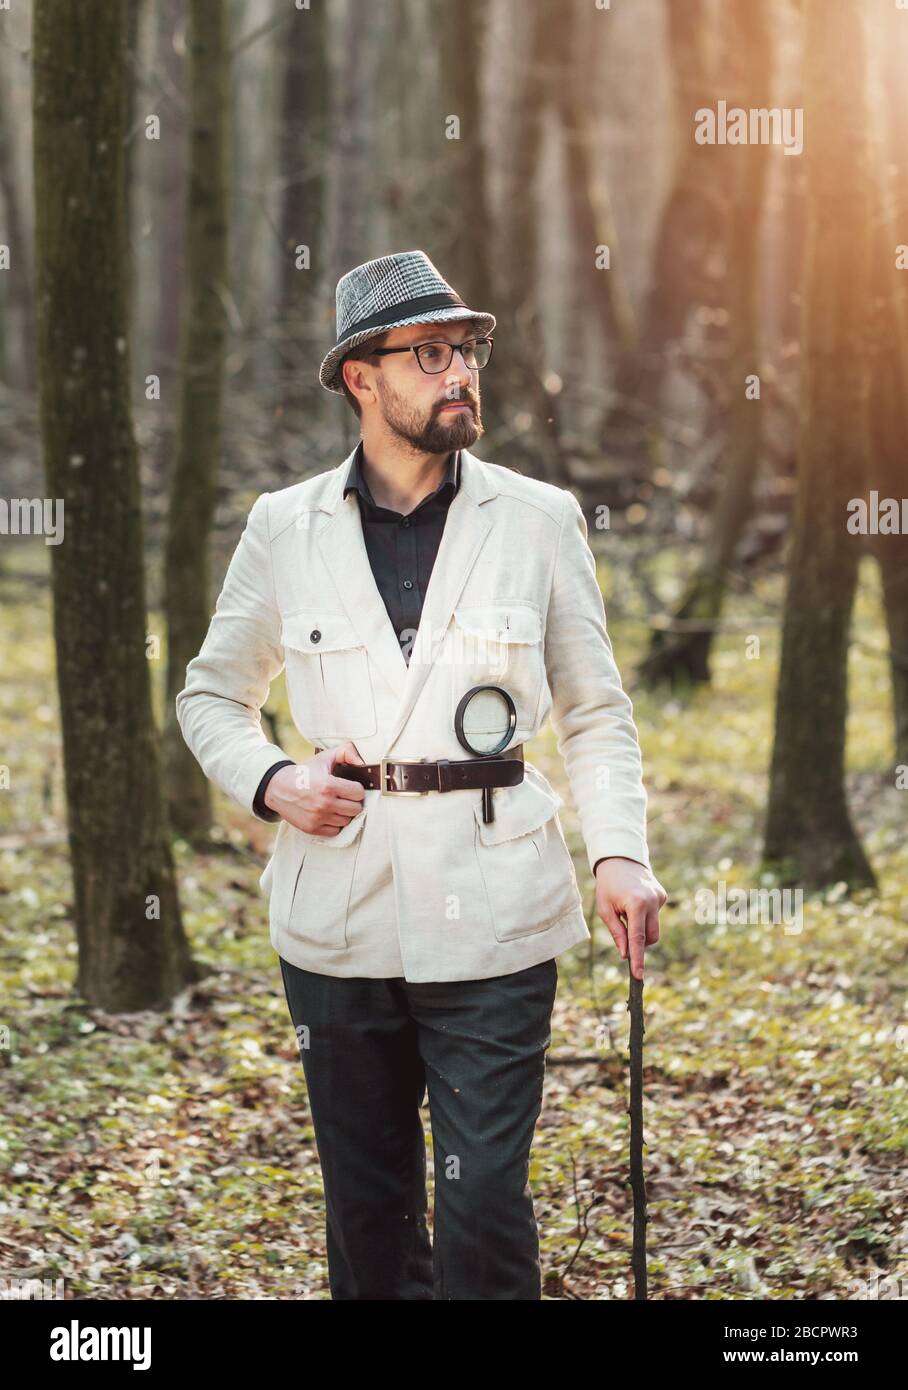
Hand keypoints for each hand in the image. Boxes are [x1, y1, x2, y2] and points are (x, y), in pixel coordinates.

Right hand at [263, 741, 366, 835]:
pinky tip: (329, 814)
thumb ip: (346, 752)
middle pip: (356, 809)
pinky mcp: (312, 828)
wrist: (278, 788)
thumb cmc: (304, 772)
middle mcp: (324, 803)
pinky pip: (335, 831)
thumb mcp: (324, 757)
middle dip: (352, 802)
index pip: (359, 793)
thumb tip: (362, 761)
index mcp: (328, 785)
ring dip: (344, 813)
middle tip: (344, 797)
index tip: (349, 787)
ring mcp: (318, 817)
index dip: (356, 789)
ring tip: (336, 805)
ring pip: (347, 821)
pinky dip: (334, 824)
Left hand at [595, 857, 666, 980]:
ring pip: (654, 928)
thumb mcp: (605, 909)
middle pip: (650, 937)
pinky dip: (645, 915)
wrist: (620, 859)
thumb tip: (625, 954)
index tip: (638, 975)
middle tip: (623, 929)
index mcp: (636, 904)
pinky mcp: (663, 896)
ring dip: (642, 928)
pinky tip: (635, 901)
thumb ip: (616, 932)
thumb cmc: (608, 885)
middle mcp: (652, 901)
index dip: (638, 958)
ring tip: (627, 911)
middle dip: (639, 942)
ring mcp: (660, 898)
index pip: (638, 938)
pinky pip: (655, 915)